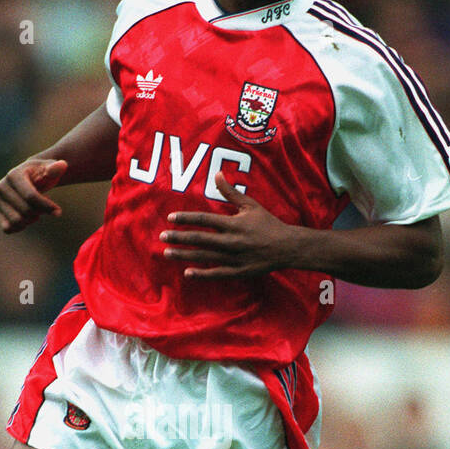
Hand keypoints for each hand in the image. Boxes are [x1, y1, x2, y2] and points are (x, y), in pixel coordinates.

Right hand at [0, 158, 67, 232]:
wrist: (30, 178)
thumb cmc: (42, 174)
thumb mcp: (50, 169)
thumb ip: (55, 169)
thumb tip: (62, 165)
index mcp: (13, 175)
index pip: (30, 196)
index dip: (46, 206)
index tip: (58, 211)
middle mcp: (2, 187)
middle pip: (26, 210)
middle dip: (40, 211)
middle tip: (45, 208)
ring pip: (16, 221)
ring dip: (30, 220)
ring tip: (36, 213)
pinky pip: (8, 228)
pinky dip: (20, 227)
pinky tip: (27, 219)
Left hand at [159, 171, 294, 277]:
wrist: (287, 247)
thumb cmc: (267, 224)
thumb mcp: (250, 205)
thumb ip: (230, 192)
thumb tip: (217, 174)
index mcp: (233, 224)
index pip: (205, 220)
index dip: (186, 219)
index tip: (171, 218)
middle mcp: (232, 241)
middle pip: (200, 239)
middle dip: (179, 238)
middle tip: (162, 237)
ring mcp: (234, 258)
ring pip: (205, 256)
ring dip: (185, 255)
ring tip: (167, 253)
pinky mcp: (238, 271)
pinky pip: (217, 273)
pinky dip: (202, 274)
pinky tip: (187, 273)